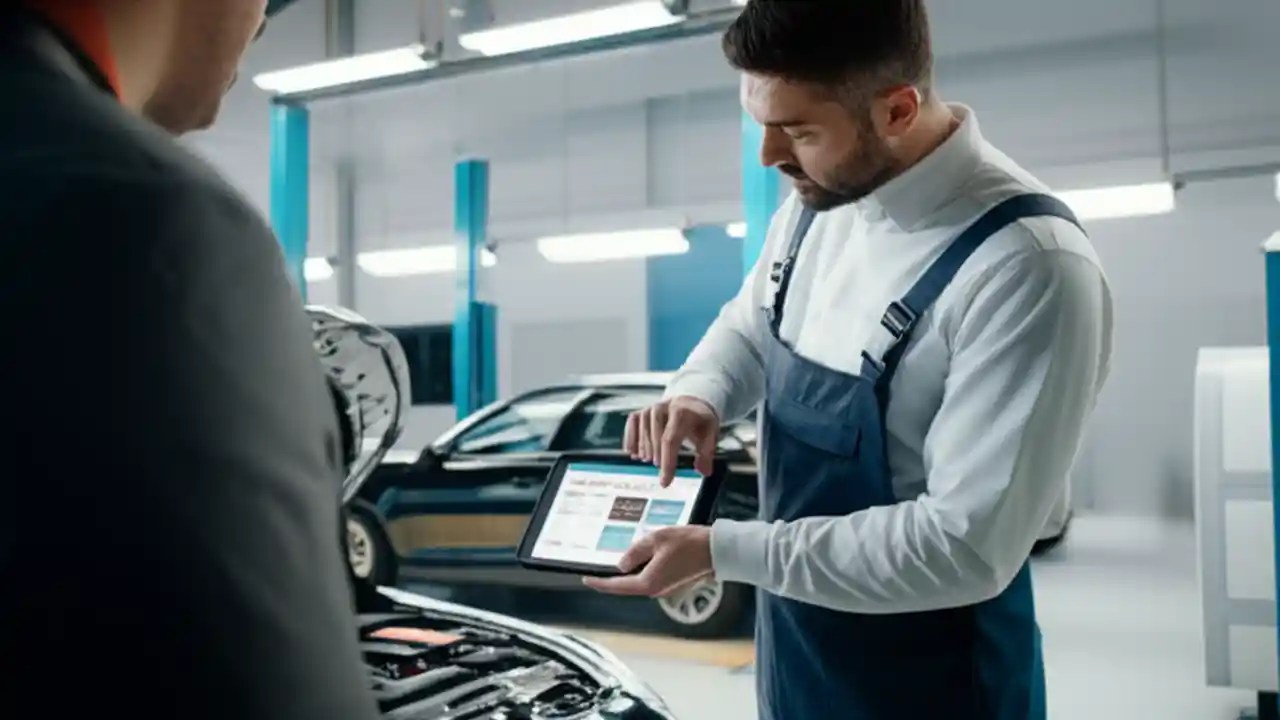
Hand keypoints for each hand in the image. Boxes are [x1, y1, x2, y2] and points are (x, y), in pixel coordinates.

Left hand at [583, 526, 713, 596]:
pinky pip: (650, 578)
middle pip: (626, 587)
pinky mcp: (672, 583)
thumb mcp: (656, 540)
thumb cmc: (688, 543)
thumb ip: (635, 552)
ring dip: (627, 575)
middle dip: (611, 580)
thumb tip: (621, 565)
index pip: (617, 586)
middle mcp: (654, 590)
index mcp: (648, 582)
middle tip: (595, 572)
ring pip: (638, 582)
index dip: (599, 583)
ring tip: (615, 564)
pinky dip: (640, 571)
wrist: (716, 551)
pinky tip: (637, 560)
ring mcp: (664, 588)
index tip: (586, 579)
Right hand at [624, 396, 718, 485]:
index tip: (665, 481)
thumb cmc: (699, 421)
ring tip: (645, 460)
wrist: (690, 404)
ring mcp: (651, 408)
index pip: (670, 440)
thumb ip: (707, 453)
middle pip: (655, 436)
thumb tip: (704, 471)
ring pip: (642, 428)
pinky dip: (630, 437)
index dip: (667, 462)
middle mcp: (664, 407)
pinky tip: (631, 451)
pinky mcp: (643, 411)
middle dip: (657, 455)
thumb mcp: (710, 433)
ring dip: (643, 447)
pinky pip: (632, 422)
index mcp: (682, 413)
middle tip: (659, 468)